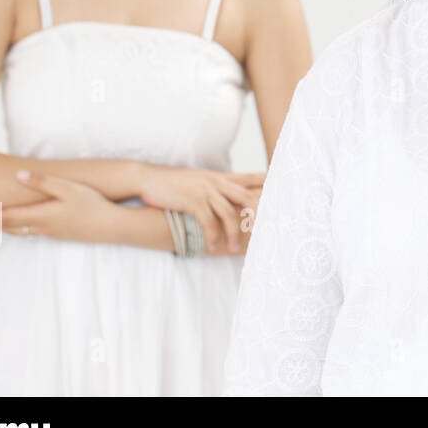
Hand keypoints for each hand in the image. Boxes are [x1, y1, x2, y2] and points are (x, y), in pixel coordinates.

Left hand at [0, 170, 121, 242]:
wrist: (112, 226)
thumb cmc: (92, 204)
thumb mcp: (69, 188)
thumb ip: (43, 182)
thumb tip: (18, 175)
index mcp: (41, 216)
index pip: (6, 216)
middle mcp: (42, 227)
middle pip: (9, 225)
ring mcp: (51, 233)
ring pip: (19, 230)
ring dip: (3, 226)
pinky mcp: (60, 234)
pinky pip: (30, 232)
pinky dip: (18, 228)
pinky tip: (20, 224)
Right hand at [136, 164, 265, 253]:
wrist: (147, 179)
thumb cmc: (173, 182)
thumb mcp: (197, 179)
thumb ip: (214, 185)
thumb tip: (225, 195)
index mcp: (218, 177)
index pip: (247, 178)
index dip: (265, 183)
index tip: (280, 189)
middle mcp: (215, 182)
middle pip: (246, 197)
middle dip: (258, 214)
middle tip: (265, 232)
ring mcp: (205, 191)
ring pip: (229, 213)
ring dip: (233, 234)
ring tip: (235, 250)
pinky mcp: (192, 201)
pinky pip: (208, 222)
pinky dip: (212, 236)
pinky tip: (211, 247)